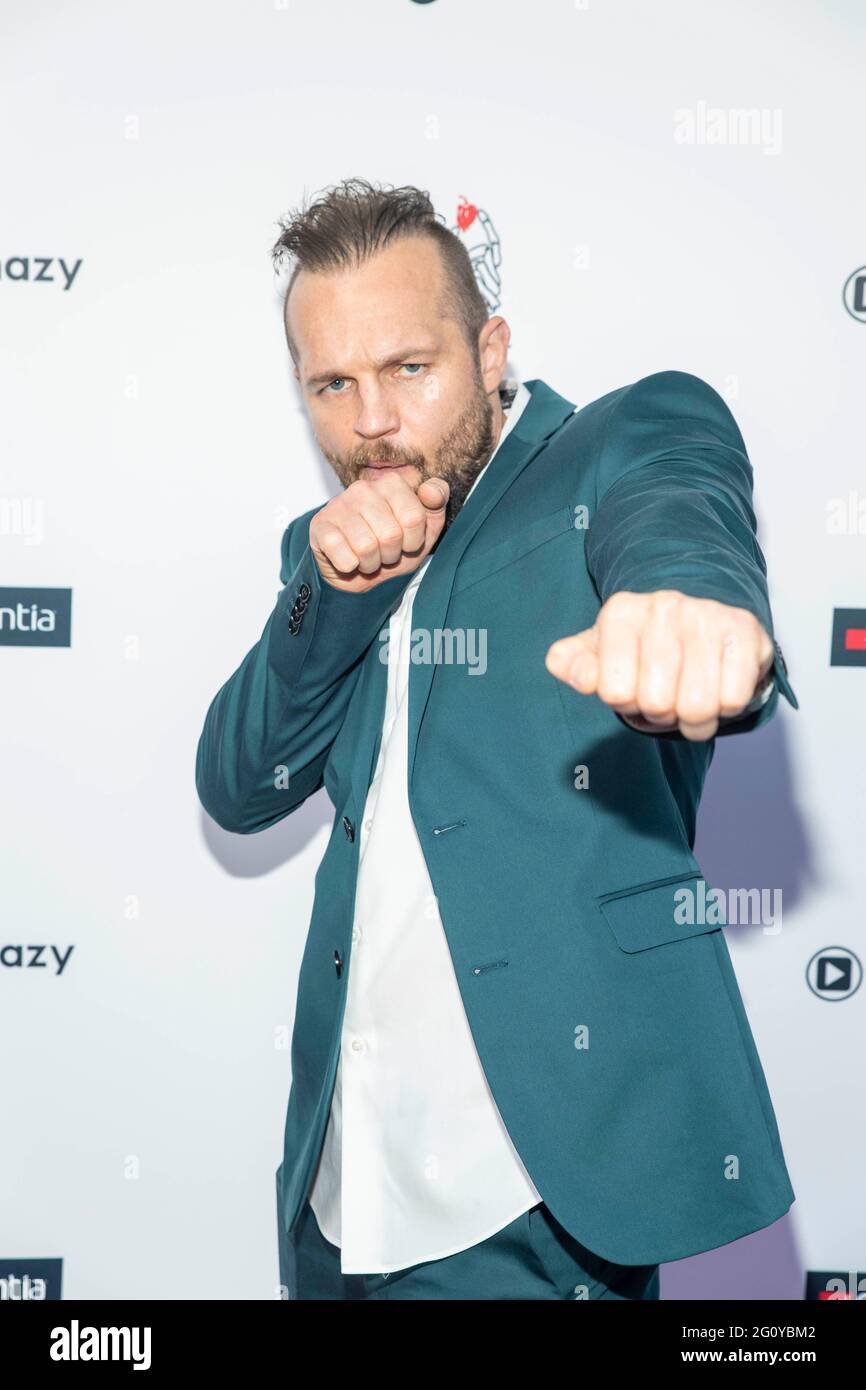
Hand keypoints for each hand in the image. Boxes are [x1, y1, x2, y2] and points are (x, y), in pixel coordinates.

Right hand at [309, 473, 449, 592]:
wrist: (358, 571)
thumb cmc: (393, 547)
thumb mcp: (424, 529)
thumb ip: (436, 504)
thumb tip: (431, 490)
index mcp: (391, 483)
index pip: (414, 518)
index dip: (414, 541)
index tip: (406, 542)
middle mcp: (363, 488)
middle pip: (391, 534)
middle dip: (391, 554)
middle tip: (384, 552)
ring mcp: (338, 505)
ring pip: (366, 547)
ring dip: (371, 563)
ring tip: (368, 557)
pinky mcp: (320, 525)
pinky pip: (345, 557)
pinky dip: (351, 567)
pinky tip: (349, 559)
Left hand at [544, 590, 773, 740]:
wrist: (701, 621)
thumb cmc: (644, 648)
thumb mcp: (599, 654)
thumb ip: (573, 664)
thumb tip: (576, 672)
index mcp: (621, 612)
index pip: (614, 692)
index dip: (625, 703)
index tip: (633, 686)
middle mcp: (663, 605)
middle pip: (657, 702)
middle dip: (661, 714)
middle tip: (667, 695)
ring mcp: (706, 614)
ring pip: (698, 706)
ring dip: (696, 718)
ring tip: (692, 696)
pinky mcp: (744, 629)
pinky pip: (733, 699)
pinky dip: (727, 707)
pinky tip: (720, 686)